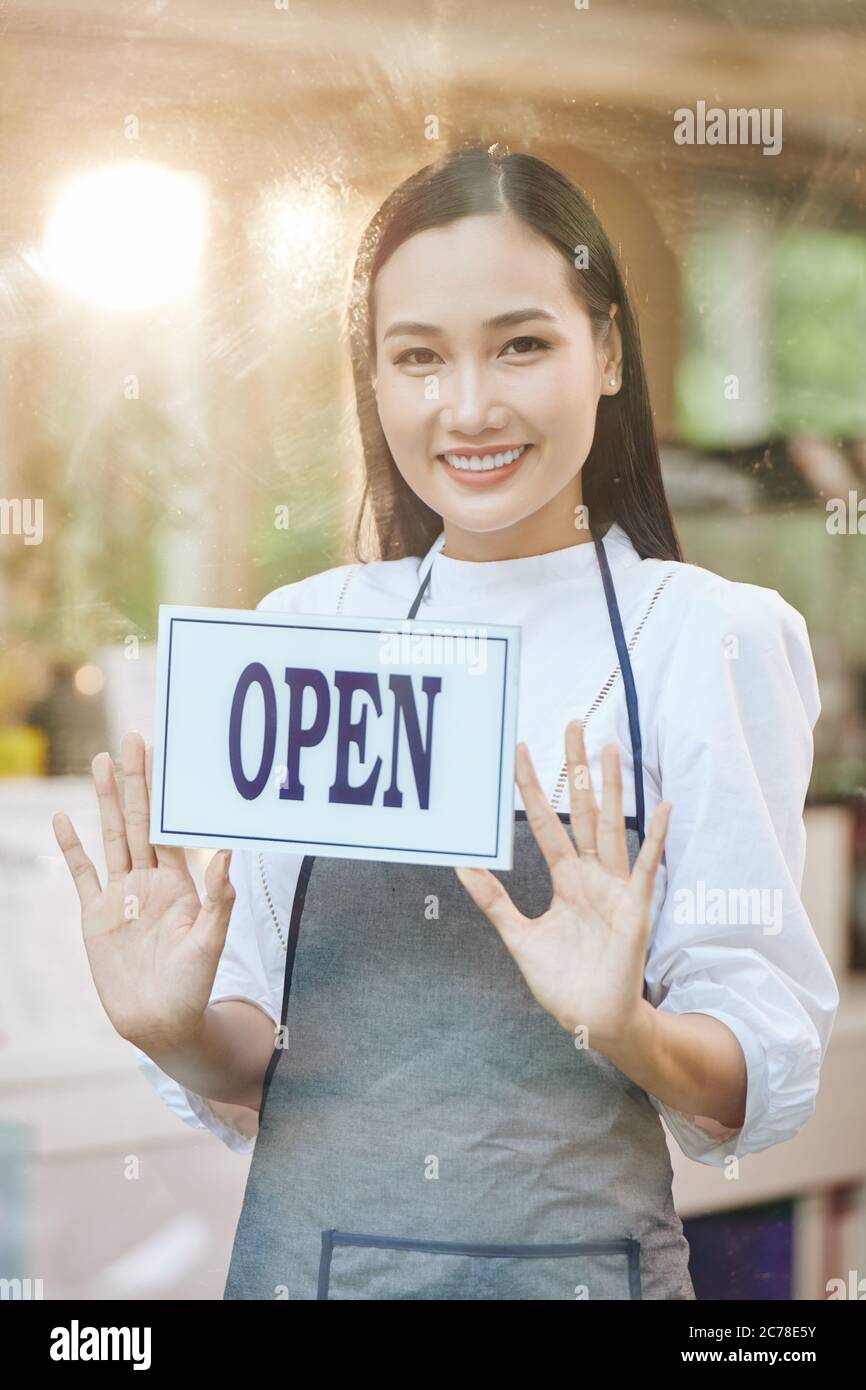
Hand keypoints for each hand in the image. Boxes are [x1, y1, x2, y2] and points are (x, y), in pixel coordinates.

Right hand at [52, 732, 235, 1049]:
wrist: (161, 1022)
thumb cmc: (194, 985)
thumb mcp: (211, 941)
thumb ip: (219, 900)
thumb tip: (228, 856)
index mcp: (178, 882)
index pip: (169, 827)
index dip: (165, 794)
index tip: (165, 757)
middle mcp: (148, 881)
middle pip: (139, 821)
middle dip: (136, 782)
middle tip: (133, 740)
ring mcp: (121, 896)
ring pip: (111, 837)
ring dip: (105, 801)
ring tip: (101, 762)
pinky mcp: (95, 916)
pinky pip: (81, 874)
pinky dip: (71, 848)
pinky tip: (63, 820)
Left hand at [454, 719, 670, 1046]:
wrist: (592, 1020)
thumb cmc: (563, 981)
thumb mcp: (518, 936)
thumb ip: (494, 900)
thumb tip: (462, 868)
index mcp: (565, 879)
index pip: (545, 822)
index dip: (532, 788)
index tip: (520, 751)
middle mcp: (591, 875)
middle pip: (581, 810)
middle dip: (576, 768)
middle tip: (573, 723)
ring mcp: (615, 888)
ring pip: (612, 826)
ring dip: (612, 787)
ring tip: (611, 747)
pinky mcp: (635, 909)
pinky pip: (646, 867)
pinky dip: (656, 837)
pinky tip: (664, 806)